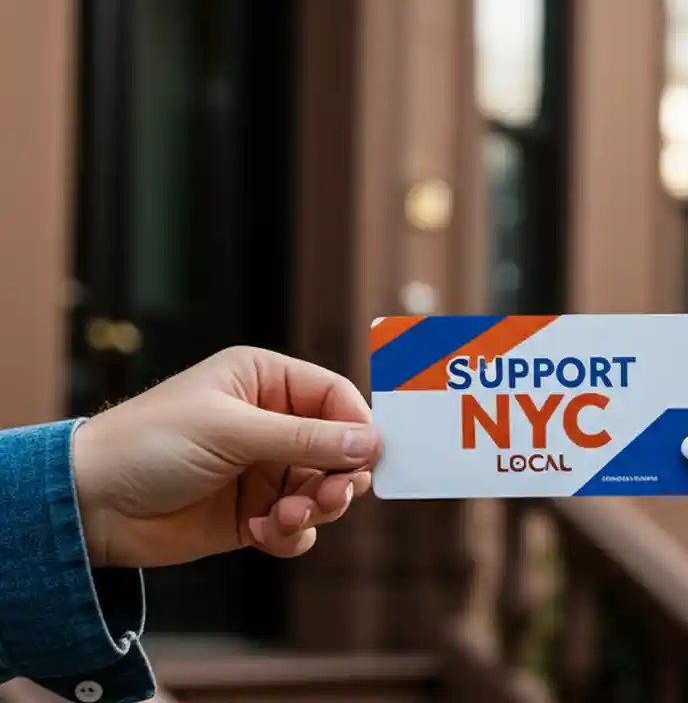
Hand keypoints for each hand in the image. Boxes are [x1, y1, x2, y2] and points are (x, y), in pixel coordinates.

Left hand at [72, 346, 380, 567]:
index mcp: (265, 381)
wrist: (90, 505)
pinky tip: (264, 532)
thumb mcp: (233, 431)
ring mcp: (264, 470)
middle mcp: (271, 423)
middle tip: (329, 496)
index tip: (371, 458)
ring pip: (324, 490)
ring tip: (286, 517)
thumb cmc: (149, 444)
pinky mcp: (255, 513)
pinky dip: (292, 533)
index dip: (358, 426)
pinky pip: (300, 525)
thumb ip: (306, 439)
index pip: (335, 397)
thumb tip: (371, 443)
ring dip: (315, 508)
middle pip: (339, 448)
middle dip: (339, 476)